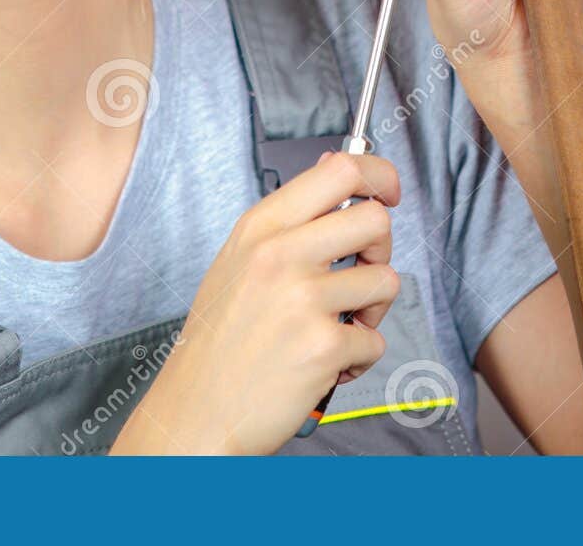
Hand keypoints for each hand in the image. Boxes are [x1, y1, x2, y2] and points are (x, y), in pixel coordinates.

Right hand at [112, 150, 401, 454]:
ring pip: (386, 281)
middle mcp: (280, 255)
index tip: (387, 192)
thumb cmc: (219, 341)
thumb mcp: (240, 259)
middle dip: (382, 250)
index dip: (379, 175)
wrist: (195, 413)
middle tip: (361, 272)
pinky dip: (359, 357)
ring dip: (372, 310)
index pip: (340, 170)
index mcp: (261, 227)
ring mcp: (302, 300)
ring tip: (340, 327)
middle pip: (375, 220)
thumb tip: (335, 168)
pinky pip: (375, 341)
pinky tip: (327, 364)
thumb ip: (290, 216)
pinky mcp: (322, 346)